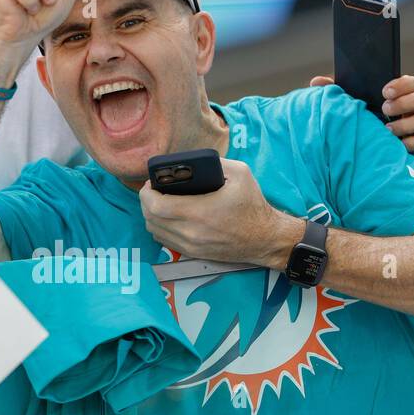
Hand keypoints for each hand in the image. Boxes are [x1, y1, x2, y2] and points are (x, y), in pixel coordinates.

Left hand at [139, 158, 298, 266]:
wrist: (267, 239)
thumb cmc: (253, 205)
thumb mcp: (240, 174)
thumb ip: (216, 162)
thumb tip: (193, 160)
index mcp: (199, 211)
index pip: (156, 205)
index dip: (146, 192)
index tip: (151, 182)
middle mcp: (191, 232)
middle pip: (150, 218)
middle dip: (145, 201)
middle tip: (153, 189)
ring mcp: (191, 246)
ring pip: (154, 231)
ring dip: (150, 215)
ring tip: (157, 202)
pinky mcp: (193, 254)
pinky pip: (164, 241)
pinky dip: (159, 228)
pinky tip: (165, 217)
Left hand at [310, 73, 413, 153]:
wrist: (356, 148)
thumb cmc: (354, 117)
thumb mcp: (344, 103)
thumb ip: (333, 90)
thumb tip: (317, 82)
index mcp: (398, 93)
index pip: (411, 82)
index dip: (403, 84)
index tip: (385, 91)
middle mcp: (411, 107)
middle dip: (407, 102)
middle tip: (385, 108)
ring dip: (407, 124)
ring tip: (386, 129)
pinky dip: (412, 142)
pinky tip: (396, 143)